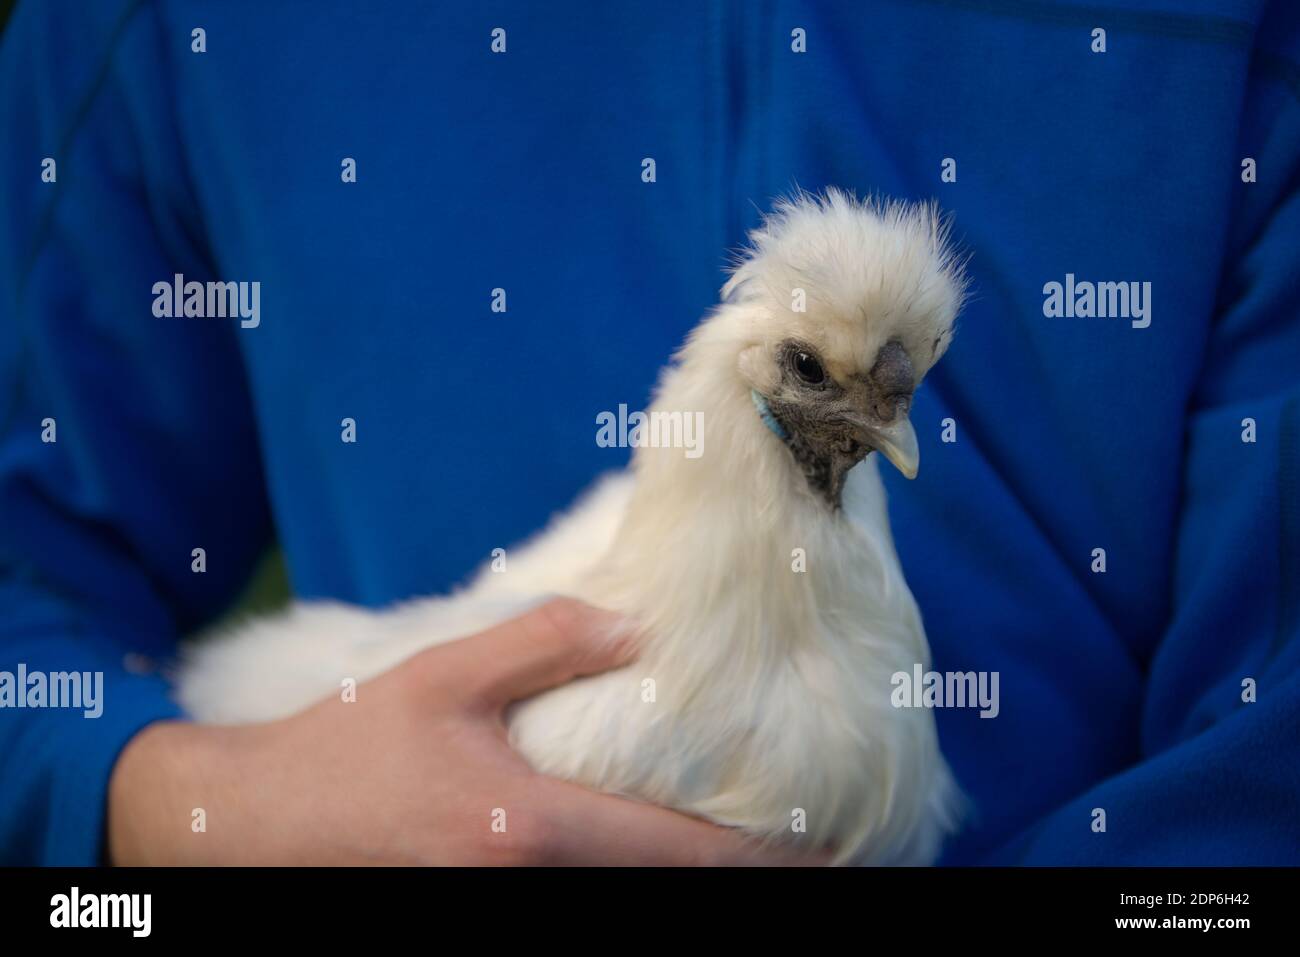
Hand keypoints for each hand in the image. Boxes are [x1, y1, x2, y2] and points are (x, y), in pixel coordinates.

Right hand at [107, 598, 827, 864]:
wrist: (249, 828)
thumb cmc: (346, 749)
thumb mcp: (445, 675)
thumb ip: (546, 644)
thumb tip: (636, 630)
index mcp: (532, 829)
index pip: (678, 855)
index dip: (759, 861)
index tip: (823, 855)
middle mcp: (528, 886)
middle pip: (662, 894)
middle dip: (735, 879)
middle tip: (807, 857)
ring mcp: (502, 910)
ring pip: (622, 903)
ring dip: (681, 878)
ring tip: (742, 854)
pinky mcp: (478, 910)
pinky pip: (574, 900)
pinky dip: (627, 879)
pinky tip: (649, 852)